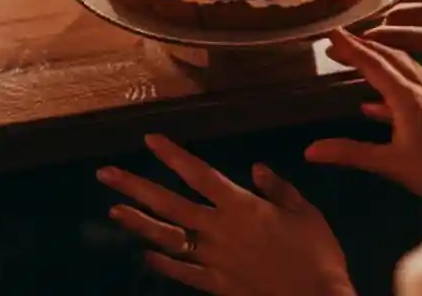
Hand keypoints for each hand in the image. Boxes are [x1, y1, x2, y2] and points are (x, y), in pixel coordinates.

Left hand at [97, 134, 353, 295]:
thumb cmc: (316, 253)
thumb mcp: (305, 212)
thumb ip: (279, 189)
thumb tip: (256, 168)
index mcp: (241, 206)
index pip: (199, 174)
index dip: (172, 156)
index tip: (149, 140)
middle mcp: (219, 229)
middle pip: (169, 204)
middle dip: (135, 187)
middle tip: (105, 174)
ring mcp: (213, 259)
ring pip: (167, 238)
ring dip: (138, 223)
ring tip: (113, 210)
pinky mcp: (214, 284)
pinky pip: (181, 271)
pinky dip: (161, 262)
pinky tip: (145, 254)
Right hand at [305, 28, 421, 204]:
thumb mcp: (390, 164)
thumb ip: (350, 153)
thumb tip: (309, 150)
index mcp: (407, 97)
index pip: (374, 63)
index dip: (351, 47)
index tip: (331, 32)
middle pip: (389, 58)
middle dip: (362, 47)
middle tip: (337, 42)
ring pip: (403, 69)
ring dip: (379, 59)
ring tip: (358, 58)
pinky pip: (411, 90)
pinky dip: (389, 89)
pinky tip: (372, 106)